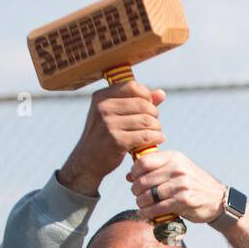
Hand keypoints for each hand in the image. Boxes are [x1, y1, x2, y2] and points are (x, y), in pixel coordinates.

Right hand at [57, 80, 165, 196]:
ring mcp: (109, 124)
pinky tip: (158, 140)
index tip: (149, 107)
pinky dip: (156, 138)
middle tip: (154, 123)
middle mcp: (103, 108)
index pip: (132, 86)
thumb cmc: (104, 136)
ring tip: (157, 132)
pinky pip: (146, 136)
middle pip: (142, 104)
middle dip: (154, 114)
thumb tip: (161, 93)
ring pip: (146, 120)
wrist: (87, 161)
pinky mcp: (117, 141)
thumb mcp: (114, 115)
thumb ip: (138, 102)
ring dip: (157, 127)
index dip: (146, 96)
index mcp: (101, 97)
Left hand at [127, 151, 225, 223]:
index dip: (134, 172)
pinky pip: (158, 208)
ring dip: (140, 203)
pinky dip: (147, 213)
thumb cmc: (194, 184)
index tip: (133, 179)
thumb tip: (130, 175)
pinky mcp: (184, 201)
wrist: (218, 199)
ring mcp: (181, 185)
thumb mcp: (179, 169)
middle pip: (144, 180)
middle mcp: (178, 169)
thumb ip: (157, 169)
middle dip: (136, 190)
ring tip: (141, 205)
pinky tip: (144, 214)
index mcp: (175, 158)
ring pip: (149, 195)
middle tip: (136, 194)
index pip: (144, 162)